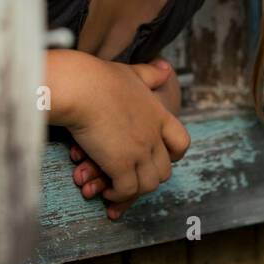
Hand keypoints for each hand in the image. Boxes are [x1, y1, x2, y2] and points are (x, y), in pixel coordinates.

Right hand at [65, 59, 190, 219]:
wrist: (81, 88)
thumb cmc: (100, 78)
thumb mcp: (132, 72)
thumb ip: (150, 74)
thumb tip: (165, 68)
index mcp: (158, 115)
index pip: (182, 142)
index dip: (174, 155)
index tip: (159, 158)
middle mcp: (153, 136)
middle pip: (165, 170)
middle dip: (149, 176)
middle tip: (131, 176)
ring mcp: (139, 151)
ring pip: (149, 185)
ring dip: (134, 190)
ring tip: (117, 187)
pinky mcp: (121, 164)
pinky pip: (128, 191)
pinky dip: (118, 195)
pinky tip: (105, 190)